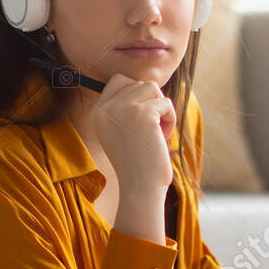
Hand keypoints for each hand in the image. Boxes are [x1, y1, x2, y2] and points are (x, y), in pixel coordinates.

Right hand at [89, 73, 174, 200]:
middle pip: (137, 82)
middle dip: (150, 102)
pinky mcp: (143, 113)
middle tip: (151, 127)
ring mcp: (123, 108)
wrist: (140, 187)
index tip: (143, 119)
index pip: (118, 81)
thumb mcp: (122, 132)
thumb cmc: (137, 164)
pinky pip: (166, 103)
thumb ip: (128, 109)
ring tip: (158, 132)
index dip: (136, 94)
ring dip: (161, 108)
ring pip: (151, 87)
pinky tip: (162, 138)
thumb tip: (148, 86)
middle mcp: (106, 108)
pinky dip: (170, 119)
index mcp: (98, 114)